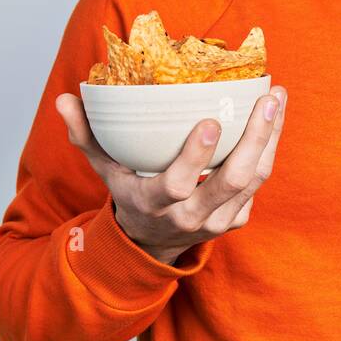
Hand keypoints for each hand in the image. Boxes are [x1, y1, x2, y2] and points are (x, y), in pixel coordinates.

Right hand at [55, 86, 286, 264]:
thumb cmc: (130, 192)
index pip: (178, 185)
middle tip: (266, 99)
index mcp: (156, 204)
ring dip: (269, 136)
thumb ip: (86, 136)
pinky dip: (269, 148)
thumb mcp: (104, 170)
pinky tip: (273, 116)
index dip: (195, 157)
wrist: (151, 243)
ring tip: (275, 97)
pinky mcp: (236, 218)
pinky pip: (259, 182)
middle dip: (253, 138)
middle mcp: (191, 217)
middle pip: (231, 180)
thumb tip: (65, 99)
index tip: (210, 121)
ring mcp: (218, 220)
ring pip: (254, 178)